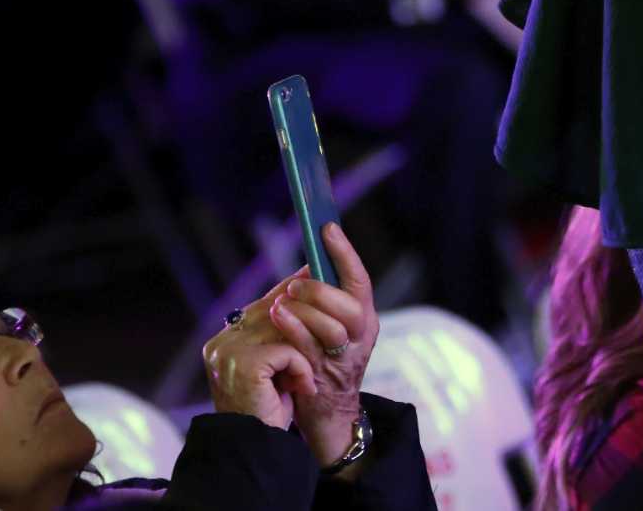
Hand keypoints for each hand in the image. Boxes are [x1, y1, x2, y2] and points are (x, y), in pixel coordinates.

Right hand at [202, 268, 318, 430]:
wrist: (256, 447)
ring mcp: (230, 352)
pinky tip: (301, 389)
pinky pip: (289, 351)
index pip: (262, 303)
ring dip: (303, 355)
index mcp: (222, 342)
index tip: (312, 276)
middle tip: (326, 331)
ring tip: (304, 379)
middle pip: (275, 311)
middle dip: (305, 319)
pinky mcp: (246, 364)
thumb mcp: (271, 367)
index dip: (290, 291)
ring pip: (286, 330)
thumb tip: (300, 287)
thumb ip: (276, 335)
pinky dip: (301, 370)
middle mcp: (220, 344)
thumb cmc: (268, 409)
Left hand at [266, 224, 381, 471]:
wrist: (328, 414)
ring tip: (281, 302)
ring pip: (332, 328)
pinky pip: (307, 348)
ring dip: (304, 310)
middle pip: (349, 305)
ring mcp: (343, 359)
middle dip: (320, 290)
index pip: (360, 279)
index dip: (344, 252)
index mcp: (365, 318)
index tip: (327, 227)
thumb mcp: (334, 328)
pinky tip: (277, 317)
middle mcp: (360, 336)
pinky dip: (291, 329)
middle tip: (295, 285)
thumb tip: (308, 265)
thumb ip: (326, 302)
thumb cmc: (324, 361)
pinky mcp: (322, 377)